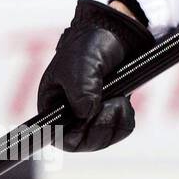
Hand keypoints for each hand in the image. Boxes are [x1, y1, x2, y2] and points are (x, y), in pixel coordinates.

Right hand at [38, 0, 155, 152]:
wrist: (117, 35)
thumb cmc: (89, 46)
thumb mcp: (81, 64)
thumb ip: (82, 89)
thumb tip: (86, 114)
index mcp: (52, 106)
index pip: (58, 137)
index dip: (75, 136)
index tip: (90, 120)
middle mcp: (70, 115)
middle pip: (84, 143)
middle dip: (101, 127)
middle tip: (113, 104)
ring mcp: (92, 116)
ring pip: (104, 138)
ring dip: (115, 121)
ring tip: (118, 99)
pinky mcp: (112, 112)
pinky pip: (121, 129)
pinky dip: (126, 118)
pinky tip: (125, 101)